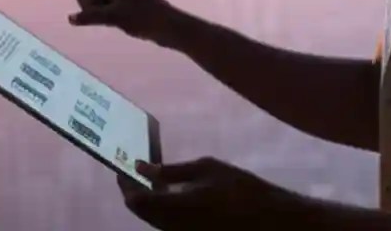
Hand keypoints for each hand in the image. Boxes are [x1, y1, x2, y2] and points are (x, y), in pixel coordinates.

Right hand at [38, 0, 183, 47]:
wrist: (168, 26)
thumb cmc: (146, 18)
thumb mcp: (116, 17)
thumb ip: (92, 17)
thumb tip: (71, 18)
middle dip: (88, 3)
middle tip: (112, 12)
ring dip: (95, 11)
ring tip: (118, 16)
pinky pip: (95, 6)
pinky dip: (100, 14)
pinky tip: (119, 19)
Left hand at [118, 157, 295, 230]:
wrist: (268, 219)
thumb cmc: (240, 187)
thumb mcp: (207, 169)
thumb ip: (172, 170)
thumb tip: (142, 167)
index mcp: (175, 208)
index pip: (136, 200)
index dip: (124, 183)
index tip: (122, 166)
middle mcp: (173, 227)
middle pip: (140, 212)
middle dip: (133, 190)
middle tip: (135, 170)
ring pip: (152, 219)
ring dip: (146, 199)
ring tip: (151, 177)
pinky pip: (165, 223)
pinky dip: (160, 207)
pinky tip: (168, 191)